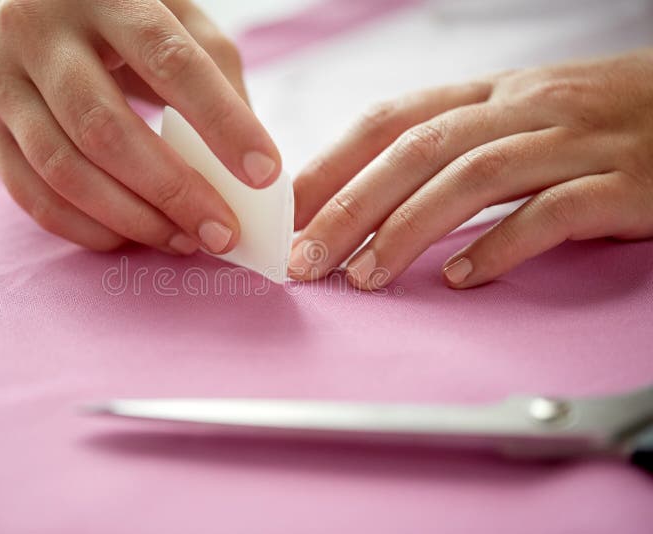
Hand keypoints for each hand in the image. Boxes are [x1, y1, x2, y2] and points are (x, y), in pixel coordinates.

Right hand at [0, 0, 280, 253]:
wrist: (49, 4)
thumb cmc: (135, 20)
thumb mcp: (184, 25)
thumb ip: (218, 84)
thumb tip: (246, 174)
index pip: (168, 61)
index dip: (221, 122)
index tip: (264, 174)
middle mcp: (38, 31)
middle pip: (105, 128)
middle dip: (173, 191)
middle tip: (221, 233)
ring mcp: (1, 79)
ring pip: (63, 168)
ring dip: (131, 218)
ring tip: (183, 241)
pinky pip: (30, 193)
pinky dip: (84, 227)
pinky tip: (128, 238)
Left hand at [289, 49, 652, 289]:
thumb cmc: (596, 119)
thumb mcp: (515, 116)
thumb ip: (451, 147)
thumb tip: (373, 195)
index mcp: (488, 96)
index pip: (391, 120)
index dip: (334, 163)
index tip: (290, 211)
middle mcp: (521, 110)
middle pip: (418, 152)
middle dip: (353, 205)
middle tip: (308, 258)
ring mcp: (572, 143)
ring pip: (473, 178)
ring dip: (409, 230)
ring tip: (366, 276)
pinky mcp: (621, 181)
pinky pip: (552, 213)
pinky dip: (501, 246)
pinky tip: (463, 279)